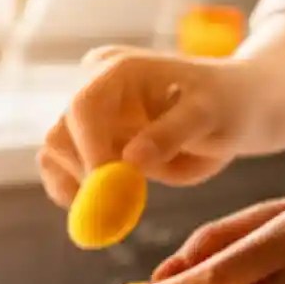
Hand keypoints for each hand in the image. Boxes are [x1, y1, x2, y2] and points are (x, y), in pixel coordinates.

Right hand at [37, 46, 269, 207]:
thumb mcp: (209, 116)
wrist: (230, 108)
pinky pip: (61, 172)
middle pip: (60, 135)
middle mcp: (92, 88)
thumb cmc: (224, 105)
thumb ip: (171, 135)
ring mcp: (85, 117)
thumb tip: (130, 160)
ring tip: (120, 208)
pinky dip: (76, 196)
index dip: (90, 152)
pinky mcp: (84, 143)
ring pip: (54, 157)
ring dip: (79, 190)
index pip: (84, 107)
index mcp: (118, 70)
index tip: (110, 191)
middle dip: (86, 178)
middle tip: (118, 213)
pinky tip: (107, 208)